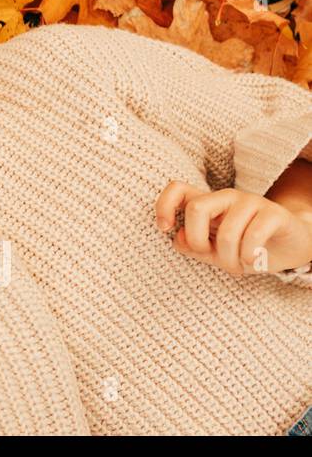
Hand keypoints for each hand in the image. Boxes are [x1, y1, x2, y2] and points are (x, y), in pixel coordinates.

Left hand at [154, 180, 311, 276]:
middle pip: (196, 208)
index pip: (177, 189)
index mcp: (208, 203)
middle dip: (198, 241)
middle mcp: (226, 197)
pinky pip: (253, 235)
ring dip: (229, 258)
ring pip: (226, 231)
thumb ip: (194, 246)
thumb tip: (178, 238)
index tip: (165, 228)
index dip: (164, 205)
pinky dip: (249, 255)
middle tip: (211, 257)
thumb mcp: (216, 252)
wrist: (293, 247)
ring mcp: (251, 202)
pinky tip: (253, 262)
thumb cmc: (248, 248)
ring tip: (237, 266)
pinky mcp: (274, 213)